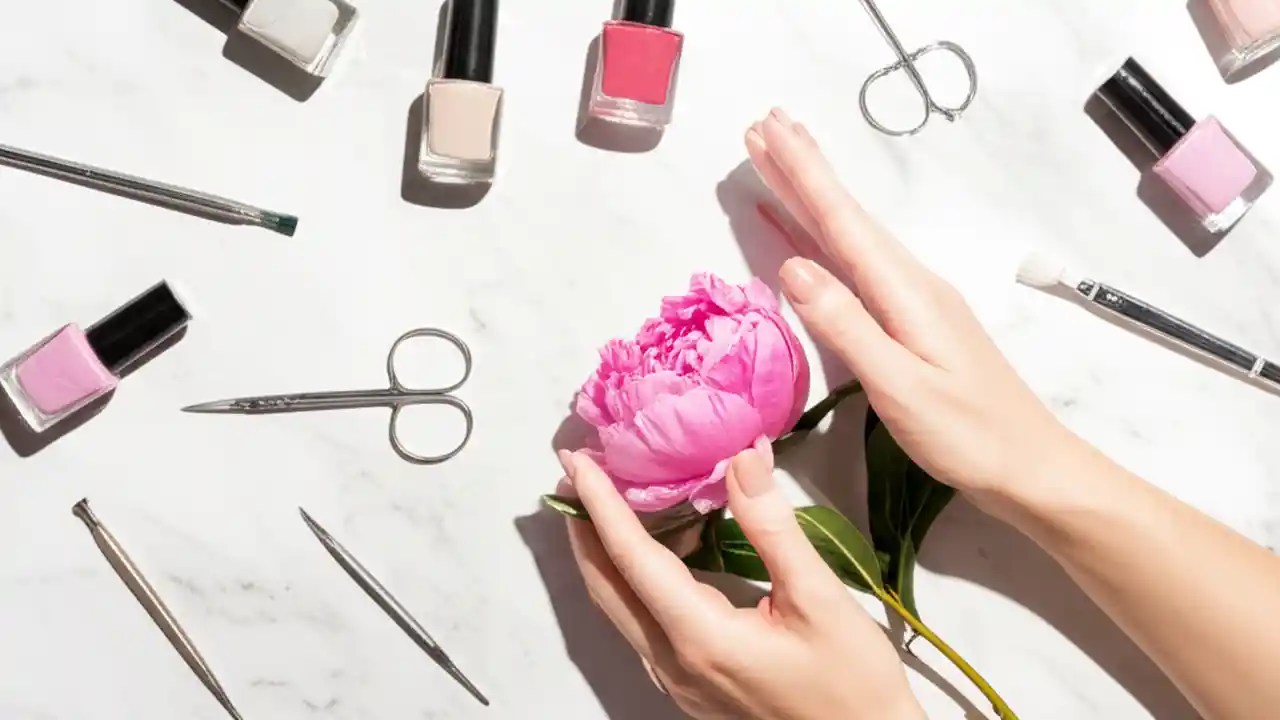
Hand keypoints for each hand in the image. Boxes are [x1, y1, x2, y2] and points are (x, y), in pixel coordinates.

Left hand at [561, 447, 922, 719]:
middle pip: (608, 586)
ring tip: (602, 502)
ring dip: (603, 554)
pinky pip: (642, 625)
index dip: (601, 505)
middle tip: (577, 473)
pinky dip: (631, 581)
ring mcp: (677, 681)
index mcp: (700, 637)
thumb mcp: (819, 597)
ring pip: (620, 609)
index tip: (579, 461)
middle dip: (585, 526)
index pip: (632, 559)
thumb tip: (740, 458)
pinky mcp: (690, 687)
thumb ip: (772, 527)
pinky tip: (653, 553)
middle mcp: (674, 664)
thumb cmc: (852, 682)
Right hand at [746, 108, 1082, 514]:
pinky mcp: (910, 321)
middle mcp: (909, 283)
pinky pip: (854, 265)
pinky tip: (803, 244)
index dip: (803, 176)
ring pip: (848, 236)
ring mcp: (911, 300)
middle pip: (845, 216)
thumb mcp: (901, 387)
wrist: (1028, 464)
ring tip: (776, 162)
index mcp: (906, 292)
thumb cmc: (966, 434)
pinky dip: (823, 243)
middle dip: (802, 170)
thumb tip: (792, 268)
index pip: (843, 222)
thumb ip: (847, 327)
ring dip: (810, 198)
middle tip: (760, 125)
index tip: (767, 132)